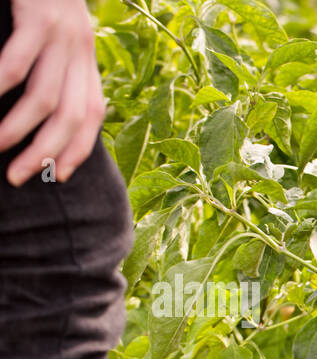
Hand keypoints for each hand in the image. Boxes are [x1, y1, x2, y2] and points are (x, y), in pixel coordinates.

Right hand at [0, 0, 105, 184]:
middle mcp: (80, 49)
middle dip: (45, 152)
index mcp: (85, 56)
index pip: (91, 115)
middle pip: (70, 116)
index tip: (59, 176)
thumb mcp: (51, 31)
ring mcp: (61, 33)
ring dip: (17, 129)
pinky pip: (16, 65)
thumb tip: (36, 109)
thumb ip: (50, 65)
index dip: (78, 149)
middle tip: (19, 176)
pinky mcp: (38, 16)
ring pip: (44, 98)